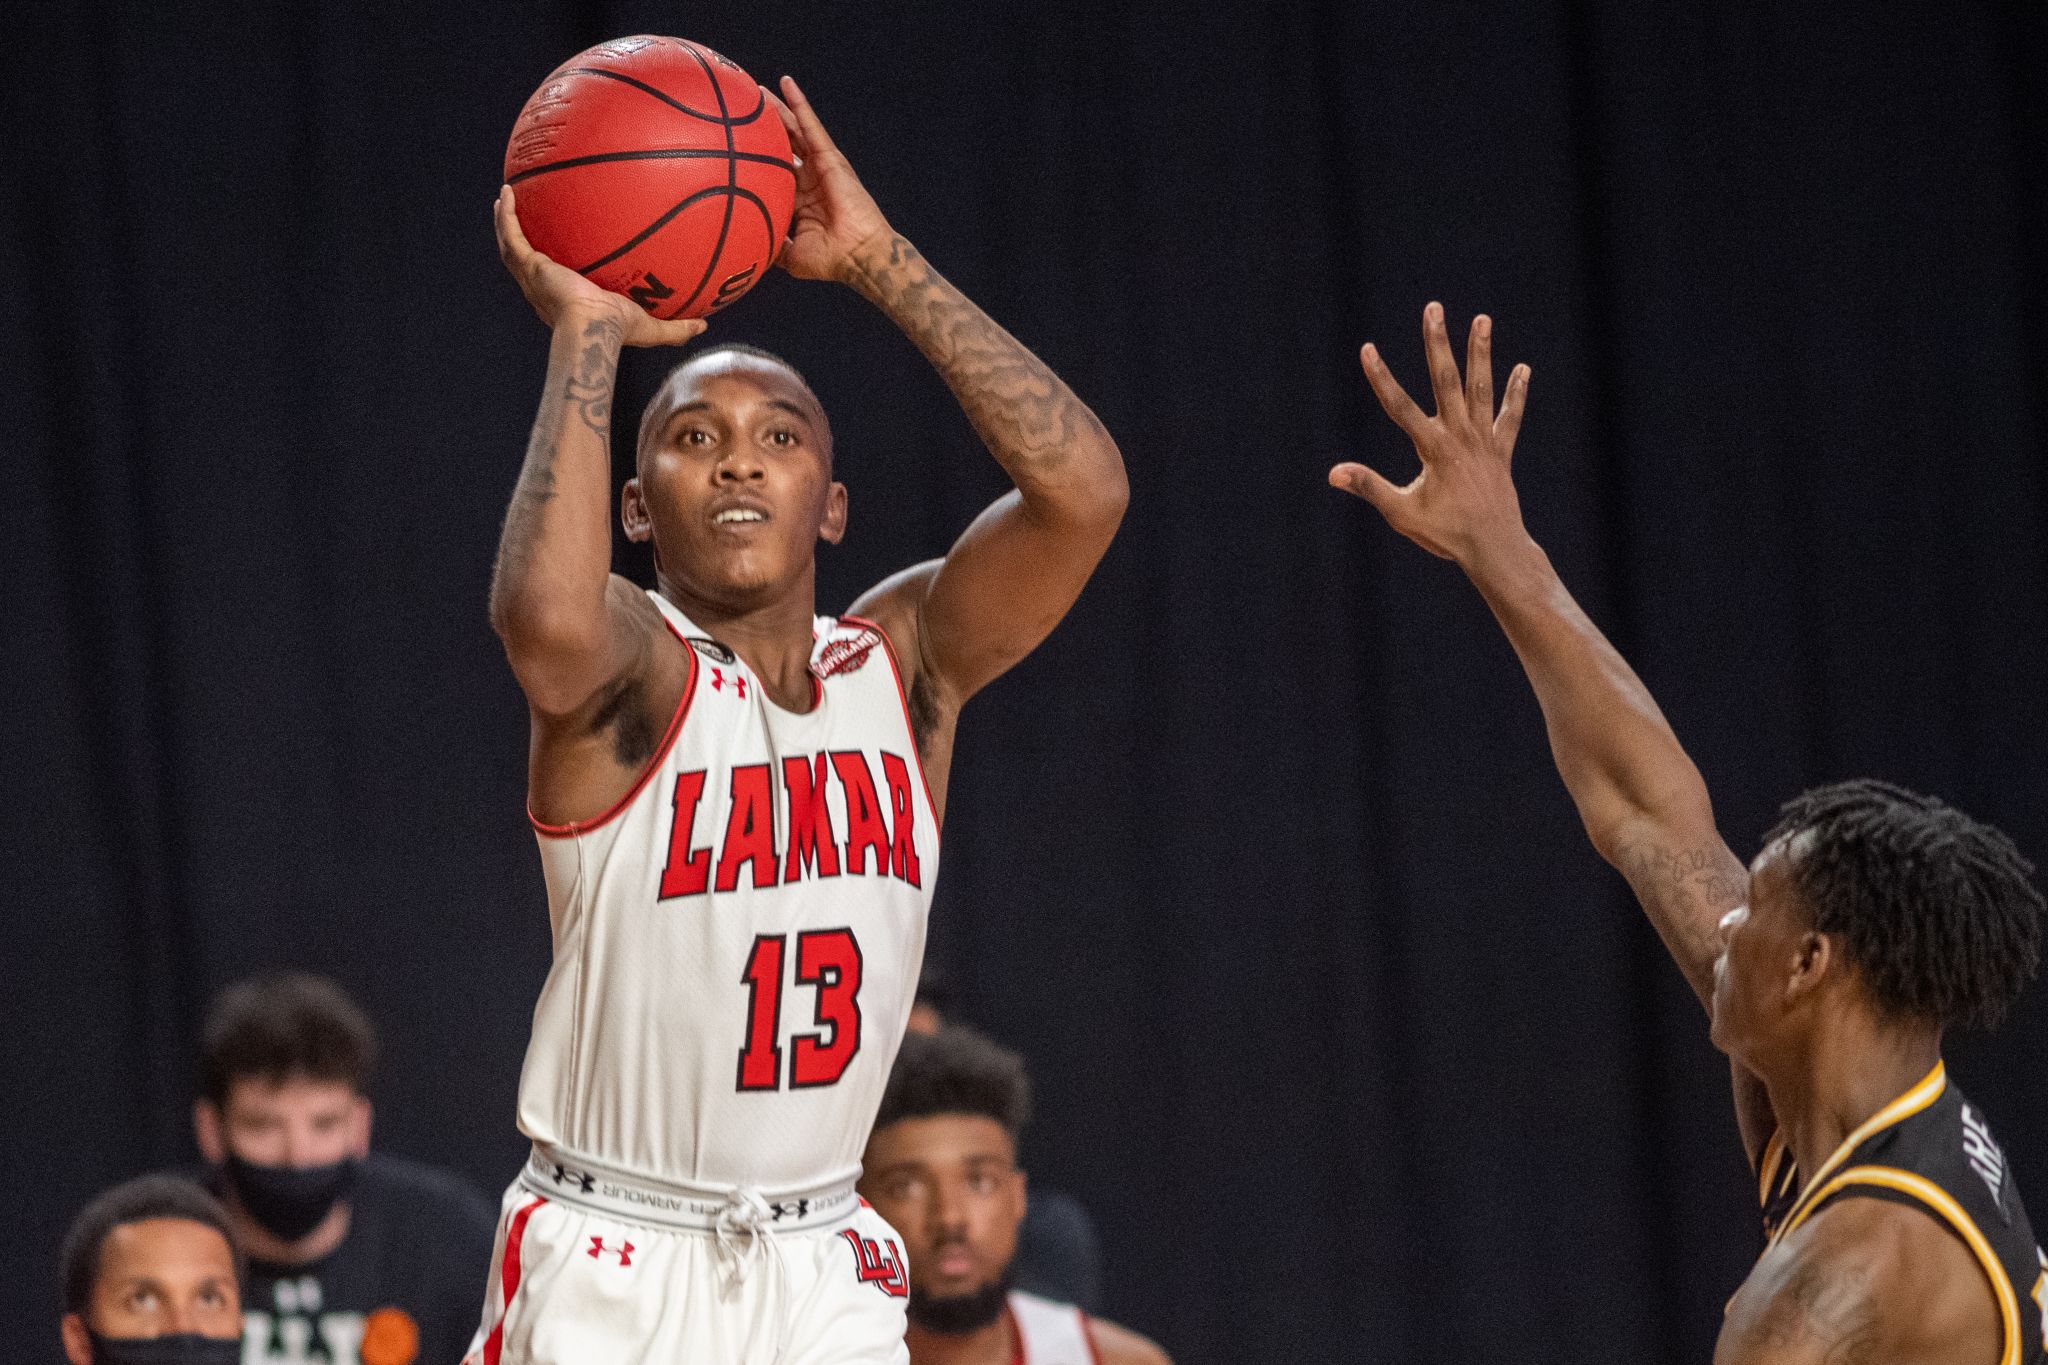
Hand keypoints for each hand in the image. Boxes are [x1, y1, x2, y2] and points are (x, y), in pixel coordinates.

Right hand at [493, 186, 705, 345]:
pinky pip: (513, 234)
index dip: (558, 262)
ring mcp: (535, 276)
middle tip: (529, 213)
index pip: (562, 277)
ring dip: (508, 219)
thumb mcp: (653, 326)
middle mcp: (548, 286)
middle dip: (528, 236)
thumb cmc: (617, 331)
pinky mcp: (530, 266)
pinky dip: (507, 214)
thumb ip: (677, 326)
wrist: (592, 329)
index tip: (563, 244)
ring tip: (508, 195)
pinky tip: (507, 191)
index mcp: (570, 297)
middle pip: (532, 257)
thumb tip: (704, 325)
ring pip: (514, 243)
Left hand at [763, 76, 894, 285]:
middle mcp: (807, 180)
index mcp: (798, 201)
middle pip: (781, 146)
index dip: (756, 159)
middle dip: (765, 128)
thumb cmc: (830, 260)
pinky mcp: (830, 158)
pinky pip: (811, 126)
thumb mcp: (790, 256)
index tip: (734, 148)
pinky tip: (786, 85)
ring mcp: (819, 167)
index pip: (773, 173)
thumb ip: (771, 247)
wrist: (858, 255)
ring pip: (793, 131)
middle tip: (743, 109)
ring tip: (758, 90)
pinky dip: (799, 104)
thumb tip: (745, 251)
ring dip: (777, 109)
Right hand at [1329, 303, 1531, 562]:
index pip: (1400, 406)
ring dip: (1481, 353)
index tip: (1367, 349)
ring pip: (1482, 388)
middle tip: (1433, 308)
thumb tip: (1333, 473)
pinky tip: (1522, 369)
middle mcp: (1461, 437)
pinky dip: (1516, 394)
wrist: (1494, 548)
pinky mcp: (1501, 452)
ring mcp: (1484, 441)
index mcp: (1433, 449)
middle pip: (1446, 381)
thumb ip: (1369, 487)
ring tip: (1482, 319)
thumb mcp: (1401, 512)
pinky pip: (1510, 418)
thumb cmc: (1445, 534)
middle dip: (1437, 343)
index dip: (1381, 377)